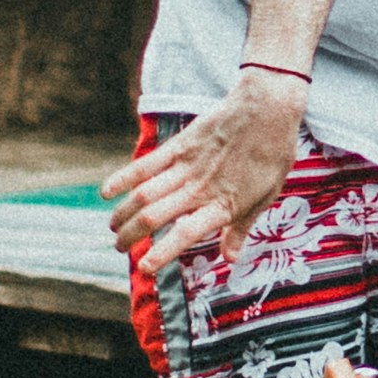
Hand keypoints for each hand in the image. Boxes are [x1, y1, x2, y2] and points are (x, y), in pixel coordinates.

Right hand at [105, 77, 309, 265]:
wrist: (266, 108)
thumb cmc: (271, 155)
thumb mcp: (266, 197)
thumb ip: (242, 228)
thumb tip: (230, 258)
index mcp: (222, 205)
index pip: (185, 235)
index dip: (161, 254)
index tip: (144, 269)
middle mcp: (199, 188)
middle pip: (154, 217)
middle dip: (131, 236)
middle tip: (120, 247)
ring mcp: (185, 166)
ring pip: (143, 194)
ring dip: (123, 213)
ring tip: (113, 228)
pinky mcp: (178, 146)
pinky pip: (145, 165)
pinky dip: (122, 178)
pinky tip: (106, 191)